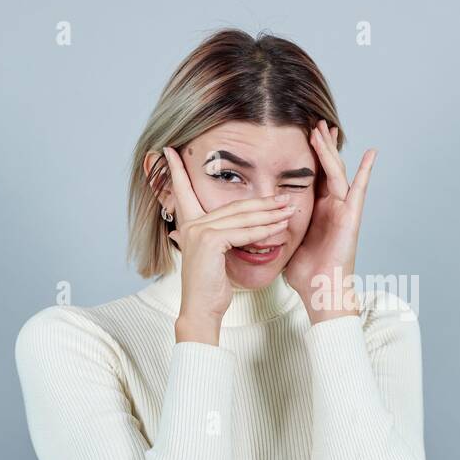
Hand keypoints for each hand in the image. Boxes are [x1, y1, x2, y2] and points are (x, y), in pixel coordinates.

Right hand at [156, 145, 296, 343]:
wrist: (201, 310)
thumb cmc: (210, 287)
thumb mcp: (215, 256)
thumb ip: (222, 236)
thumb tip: (240, 227)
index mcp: (189, 224)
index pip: (183, 191)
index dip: (176, 170)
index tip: (170, 149)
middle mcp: (191, 224)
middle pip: (233, 206)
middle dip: (262, 202)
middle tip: (284, 197)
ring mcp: (199, 231)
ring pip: (242, 217)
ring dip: (270, 213)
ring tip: (290, 208)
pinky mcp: (210, 240)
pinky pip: (244, 231)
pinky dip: (265, 229)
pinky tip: (281, 226)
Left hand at [284, 120, 377, 323]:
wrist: (322, 291)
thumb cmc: (306, 273)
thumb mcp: (286, 240)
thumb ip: (278, 225)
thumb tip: (255, 219)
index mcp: (316, 210)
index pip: (313, 176)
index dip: (310, 156)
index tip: (303, 136)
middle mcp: (331, 206)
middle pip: (327, 168)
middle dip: (322, 145)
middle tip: (317, 122)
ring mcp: (343, 210)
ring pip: (337, 172)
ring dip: (330, 149)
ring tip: (324, 128)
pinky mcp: (351, 217)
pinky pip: (359, 188)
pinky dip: (365, 170)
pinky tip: (371, 153)